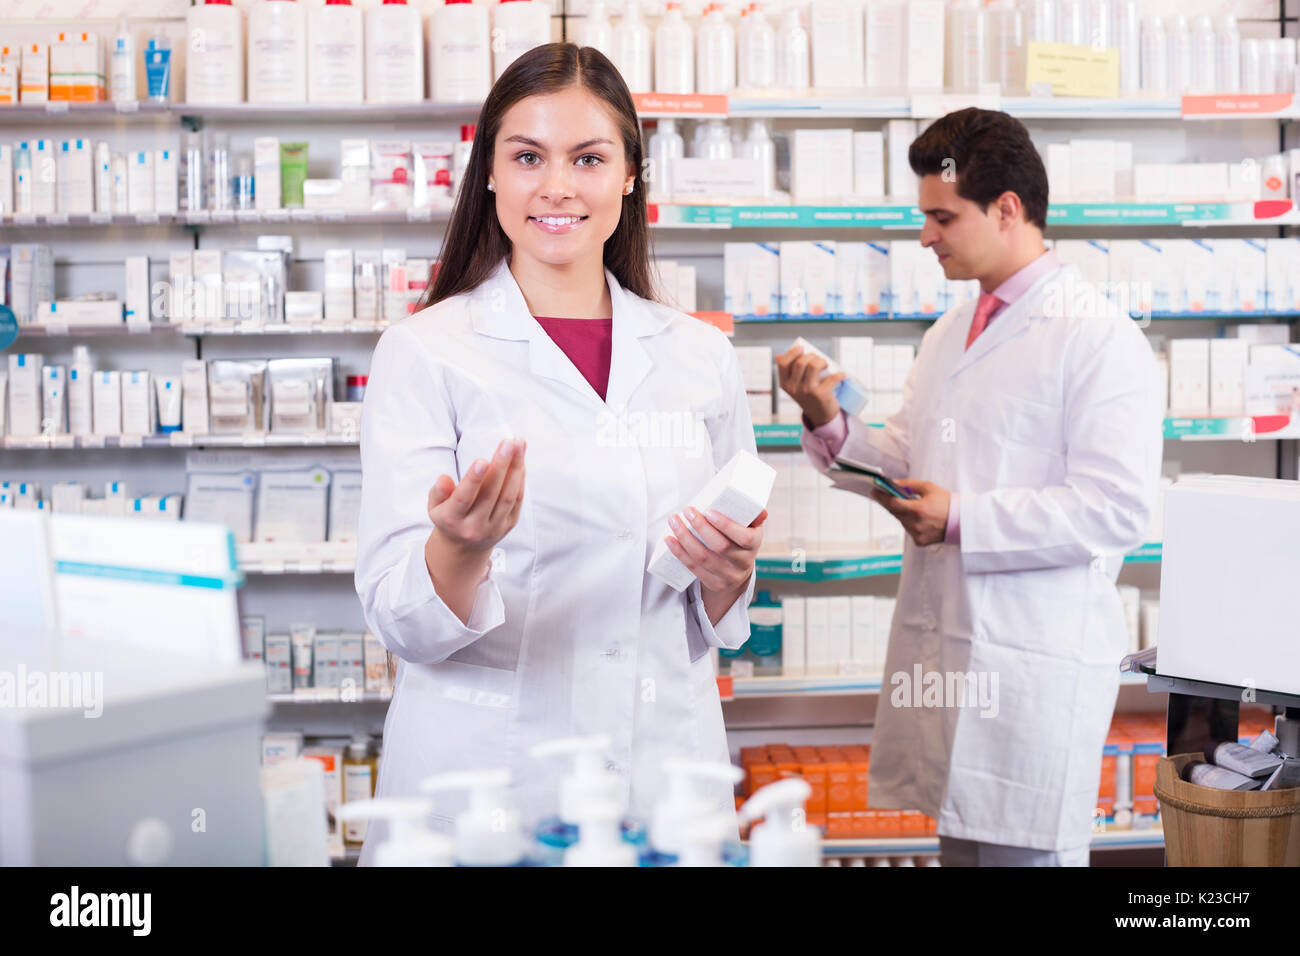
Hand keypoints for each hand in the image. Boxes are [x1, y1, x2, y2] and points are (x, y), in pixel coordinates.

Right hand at [427, 437, 526, 555]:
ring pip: (508, 497)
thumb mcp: (435, 506)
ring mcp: (494, 528)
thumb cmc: (449, 516)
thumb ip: (438, 492)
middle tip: (508, 443)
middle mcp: (474, 526)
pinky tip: (520, 460)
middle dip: (501, 466)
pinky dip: (520, 479)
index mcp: (452, 520)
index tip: (482, 460)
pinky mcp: (509, 525)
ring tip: (518, 445)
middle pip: (491, 494)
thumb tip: (444, 478)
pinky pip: (517, 500)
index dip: (473, 480)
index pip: (463, 499)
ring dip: (515, 469)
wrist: (464, 546)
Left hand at [665, 508, 766, 624]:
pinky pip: (693, 567)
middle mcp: (743, 563)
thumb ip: (753, 517)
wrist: (737, 572)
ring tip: (674, 521)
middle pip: (720, 547)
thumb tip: (760, 510)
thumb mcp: (750, 529)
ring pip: (703, 558)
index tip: (708, 511)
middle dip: (701, 527)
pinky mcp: (713, 583)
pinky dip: (679, 552)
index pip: (744, 538)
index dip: (726, 525)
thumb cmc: (740, 541)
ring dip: (685, 538)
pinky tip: (670, 539)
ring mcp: (728, 576)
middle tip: (687, 511)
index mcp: (754, 545)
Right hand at [775, 345, 842, 427]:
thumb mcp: (795, 385)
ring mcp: (806, 392)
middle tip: (818, 359)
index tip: (801, 348)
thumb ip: (788, 371)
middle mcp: (793, 388)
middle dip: (812, 356)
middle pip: (801, 362)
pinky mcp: (820, 395)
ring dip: (822, 361)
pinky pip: (832, 377)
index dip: (792, 353)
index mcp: (785, 384)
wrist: (819, 415)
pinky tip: (842, 375)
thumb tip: (778, 356)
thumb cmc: (808, 395)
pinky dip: (839, 374)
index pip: (783, 363)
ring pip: (814, 366)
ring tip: (826, 364)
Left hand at [870, 479, 949, 547]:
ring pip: (901, 521)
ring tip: (908, 506)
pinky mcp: (919, 541)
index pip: (893, 503)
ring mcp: (917, 534)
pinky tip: (918, 518)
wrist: (961, 521)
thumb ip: (909, 485)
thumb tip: (894, 483)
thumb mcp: (929, 488)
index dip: (882, 497)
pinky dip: (910, 522)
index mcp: (918, 510)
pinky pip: (908, 530)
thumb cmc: (947, 503)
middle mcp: (915, 524)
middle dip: (889, 503)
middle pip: (894, 512)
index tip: (875, 491)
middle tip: (884, 495)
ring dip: (901, 513)